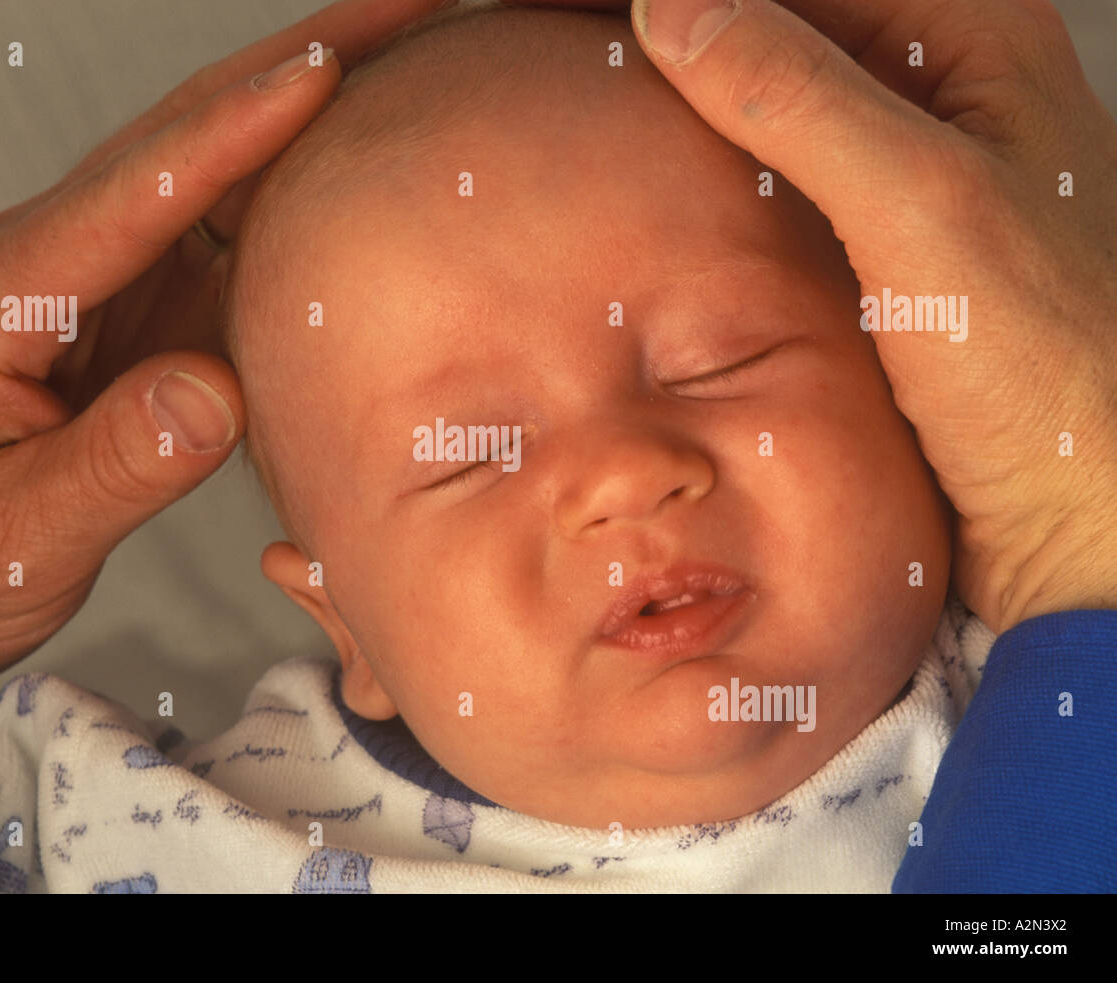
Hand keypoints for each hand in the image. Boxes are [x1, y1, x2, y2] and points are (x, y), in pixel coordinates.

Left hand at [0, 0, 449, 689]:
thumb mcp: (8, 538)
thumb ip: (114, 465)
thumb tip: (219, 395)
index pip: (130, 196)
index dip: (234, 128)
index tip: (326, 70)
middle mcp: (38, 271)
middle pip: (177, 145)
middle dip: (292, 69)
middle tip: (402, 11)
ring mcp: (82, 292)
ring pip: (203, 182)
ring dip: (301, 123)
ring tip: (401, 75)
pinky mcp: (117, 324)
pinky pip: (212, 254)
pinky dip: (288, 213)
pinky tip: (348, 189)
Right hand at [523, 0, 1116, 631]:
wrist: (1083, 518)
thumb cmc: (1056, 371)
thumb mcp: (922, 208)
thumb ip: (799, 98)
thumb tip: (676, 10)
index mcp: (970, 40)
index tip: (556, 1)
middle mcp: (937, 93)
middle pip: (772, 29)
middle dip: (663, 31)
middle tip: (547, 35)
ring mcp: (900, 176)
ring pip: (763, 103)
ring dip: (673, 97)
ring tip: (579, 94)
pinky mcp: (868, 253)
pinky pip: (767, 186)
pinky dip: (698, 175)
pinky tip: (641, 185)